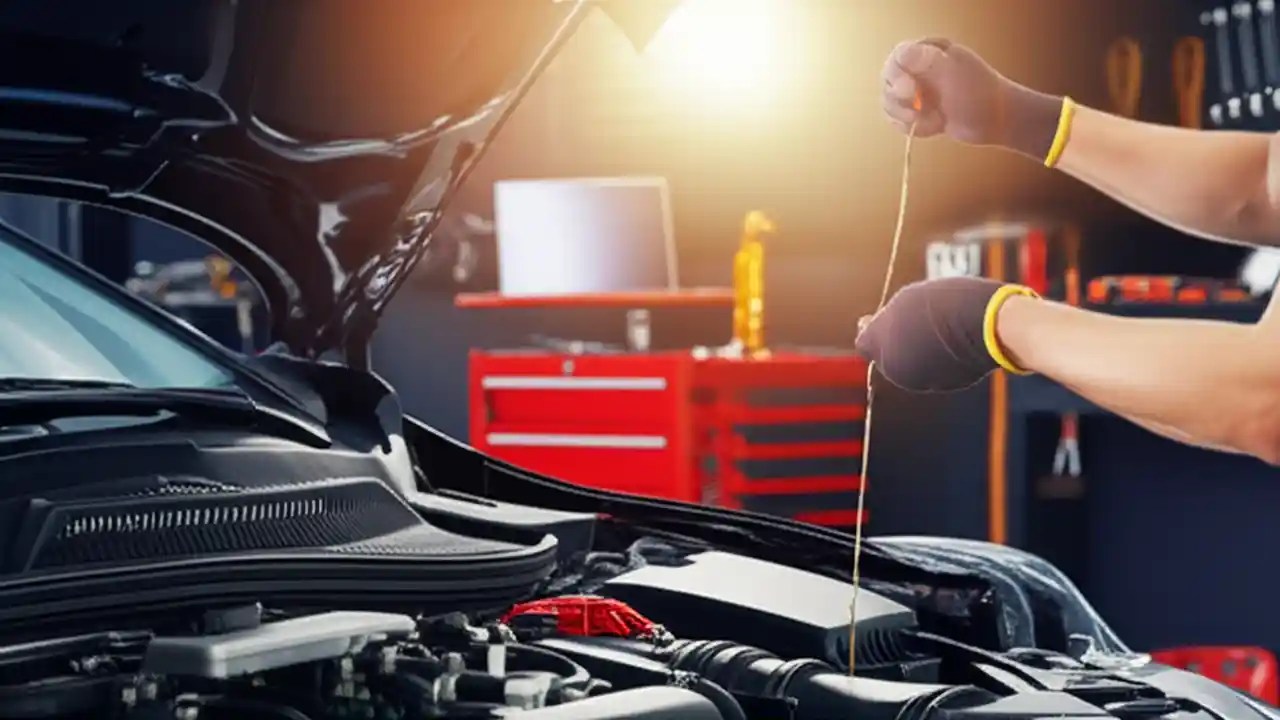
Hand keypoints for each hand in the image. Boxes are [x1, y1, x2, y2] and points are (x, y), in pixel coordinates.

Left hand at [855, 277, 1036, 391]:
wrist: (988, 325)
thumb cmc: (945, 304)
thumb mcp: (907, 299)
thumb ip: (885, 318)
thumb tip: (866, 326)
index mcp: (879, 347)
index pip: (865, 342)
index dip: (873, 328)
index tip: (883, 316)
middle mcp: (894, 370)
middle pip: (887, 353)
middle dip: (896, 339)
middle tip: (918, 318)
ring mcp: (920, 381)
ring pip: (913, 362)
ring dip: (919, 349)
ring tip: (940, 326)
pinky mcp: (945, 385)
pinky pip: (936, 369)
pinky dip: (940, 358)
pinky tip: (956, 340)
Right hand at [880, 39, 1062, 158]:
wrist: (996, 121)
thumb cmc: (980, 93)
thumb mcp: (954, 73)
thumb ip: (927, 61)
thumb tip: (902, 52)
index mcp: (928, 51)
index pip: (898, 58)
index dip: (896, 75)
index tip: (910, 91)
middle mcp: (919, 68)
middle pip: (888, 81)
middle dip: (901, 101)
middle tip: (919, 111)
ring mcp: (917, 90)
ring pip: (890, 103)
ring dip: (907, 117)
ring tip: (934, 121)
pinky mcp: (917, 111)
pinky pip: (899, 120)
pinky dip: (912, 128)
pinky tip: (934, 127)